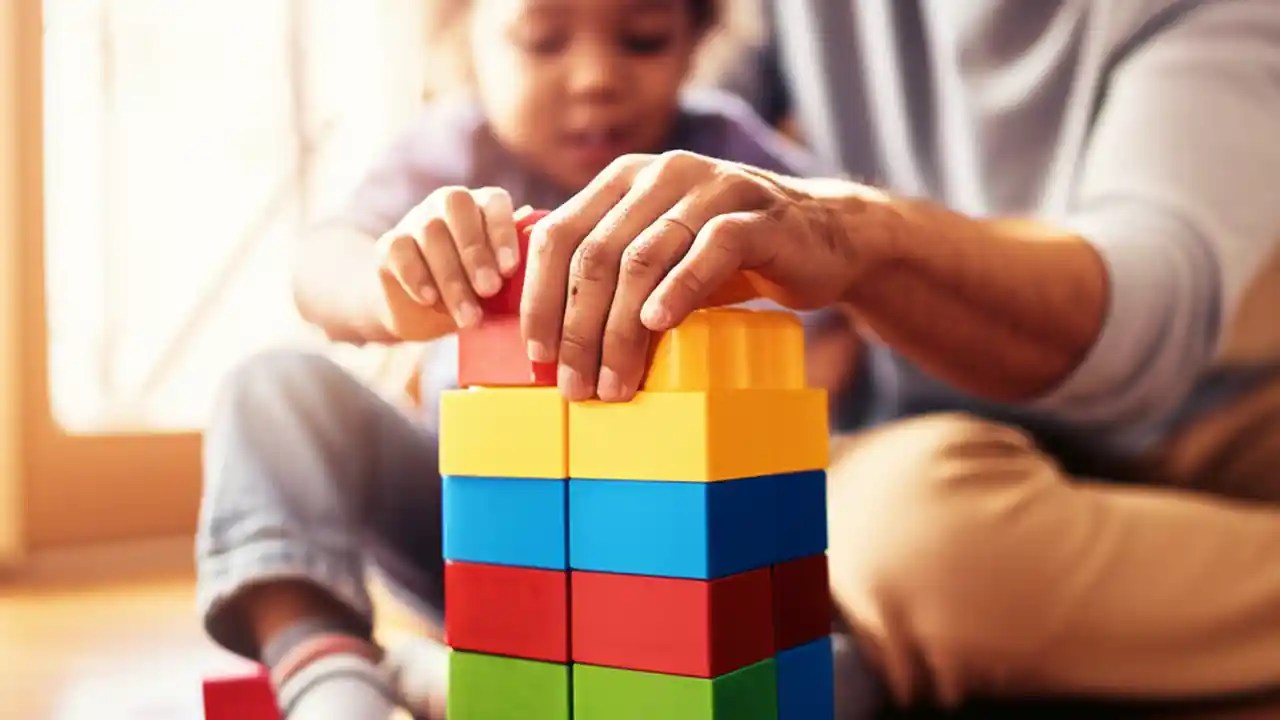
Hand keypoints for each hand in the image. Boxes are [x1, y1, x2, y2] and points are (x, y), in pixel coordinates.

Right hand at [375, 186, 519, 337]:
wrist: (421, 312)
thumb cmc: (474, 294)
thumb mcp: (502, 286)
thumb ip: (518, 271)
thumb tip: (546, 264)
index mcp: (483, 206)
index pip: (494, 201)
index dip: (502, 231)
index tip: (510, 269)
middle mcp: (448, 204)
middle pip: (458, 205)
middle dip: (475, 250)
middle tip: (489, 290)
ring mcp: (416, 220)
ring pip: (431, 232)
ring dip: (451, 276)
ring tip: (467, 315)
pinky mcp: (389, 244)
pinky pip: (400, 250)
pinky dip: (417, 276)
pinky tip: (431, 300)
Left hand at [520, 150, 889, 401]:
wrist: (825, 239)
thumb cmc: (731, 257)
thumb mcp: (663, 257)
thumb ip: (613, 273)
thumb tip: (549, 337)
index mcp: (625, 179)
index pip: (559, 235)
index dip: (540, 298)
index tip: (537, 356)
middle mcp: (662, 174)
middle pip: (597, 254)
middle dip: (578, 328)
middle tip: (576, 386)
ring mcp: (712, 188)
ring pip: (644, 257)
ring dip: (621, 329)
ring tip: (614, 381)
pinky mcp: (758, 214)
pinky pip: (709, 249)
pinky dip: (678, 289)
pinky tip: (658, 324)